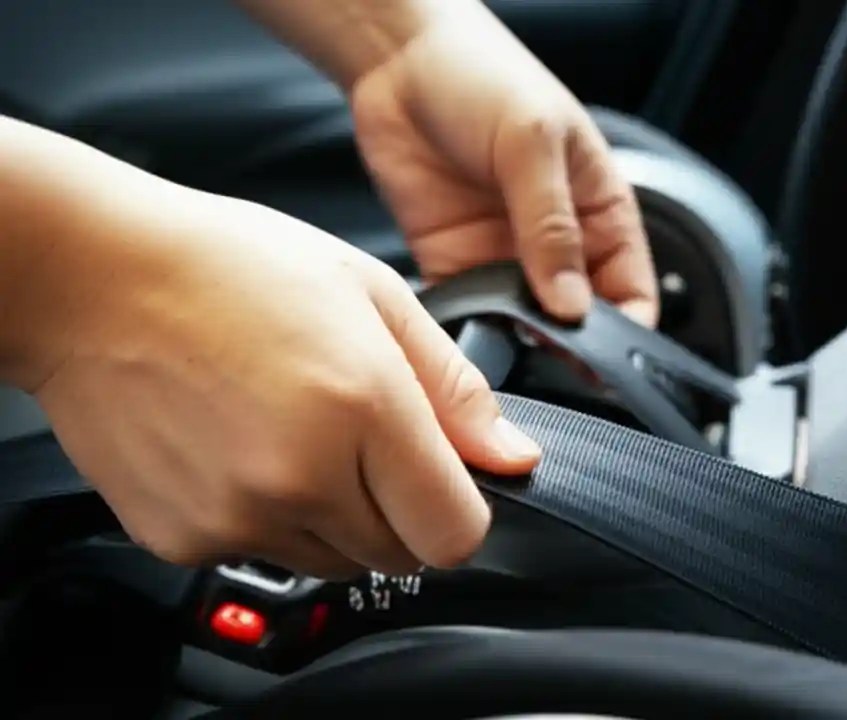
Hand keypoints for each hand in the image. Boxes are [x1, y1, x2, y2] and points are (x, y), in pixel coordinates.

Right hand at [23, 169, 538, 577]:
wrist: (91, 279)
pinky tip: (241, 448)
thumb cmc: (229, 268)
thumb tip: (512, 457)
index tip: (446, 479)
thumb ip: (453, 387)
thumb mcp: (371, 295)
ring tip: (294, 433)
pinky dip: (269, 520)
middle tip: (360, 437)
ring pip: (335, 563)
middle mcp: (301, 476)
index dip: (463, 510)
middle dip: (401, 509)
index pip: (455, 532)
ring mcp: (237, 515)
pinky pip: (263, 555)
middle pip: (400, 555)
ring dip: (337, 518)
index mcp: (361, 407)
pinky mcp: (185, 538)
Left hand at [347, 0, 658, 326]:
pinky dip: (467, 329)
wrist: (397, 58)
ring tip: (504, 344)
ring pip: (523, 326)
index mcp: (600, 212)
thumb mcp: (532, 142)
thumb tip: (571, 304)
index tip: (600, 357)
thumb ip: (552, 227)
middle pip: (578, 320)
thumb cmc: (483, 75)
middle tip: (547, 356)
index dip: (624, 331)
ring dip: (515, 341)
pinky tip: (464, 331)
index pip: (631, 292)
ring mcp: (505, 256)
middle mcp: (558, 242)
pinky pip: (468, 313)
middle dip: (567, 346)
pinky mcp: (454, 262)